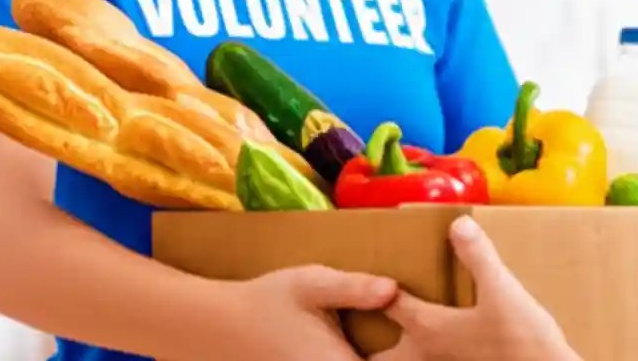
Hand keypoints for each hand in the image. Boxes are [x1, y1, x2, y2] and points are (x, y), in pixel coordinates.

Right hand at [217, 265, 397, 360]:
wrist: (215, 329)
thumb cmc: (266, 302)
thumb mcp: (311, 285)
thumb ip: (353, 289)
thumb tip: (393, 290)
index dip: (413, 360)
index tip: (422, 345)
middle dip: (392, 359)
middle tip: (407, 344)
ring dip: (376, 358)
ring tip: (371, 342)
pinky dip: (349, 359)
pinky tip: (347, 347)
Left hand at [370, 216, 576, 360]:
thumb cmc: (523, 341)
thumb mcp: (503, 291)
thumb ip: (478, 256)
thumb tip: (458, 224)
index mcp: (430, 328)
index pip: (391, 305)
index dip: (377, 289)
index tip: (370, 274)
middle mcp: (430, 353)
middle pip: (386, 350)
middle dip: (373, 337)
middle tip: (365, 319)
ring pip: (410, 359)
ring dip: (401, 347)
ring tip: (399, 332)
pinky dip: (429, 353)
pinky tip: (445, 343)